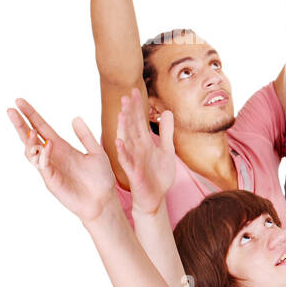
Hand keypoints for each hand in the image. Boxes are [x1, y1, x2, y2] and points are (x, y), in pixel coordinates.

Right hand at [8, 99, 116, 222]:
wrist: (104, 201)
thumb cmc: (101, 179)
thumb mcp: (97, 152)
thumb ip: (86, 136)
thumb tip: (75, 117)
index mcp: (61, 147)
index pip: (41, 127)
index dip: (30, 114)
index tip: (19, 101)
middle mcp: (52, 156)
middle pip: (30, 137)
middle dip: (20, 124)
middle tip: (10, 109)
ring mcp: (49, 168)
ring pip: (30, 151)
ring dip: (29, 140)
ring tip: (30, 130)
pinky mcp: (51, 181)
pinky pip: (42, 165)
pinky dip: (43, 154)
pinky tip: (47, 145)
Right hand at [114, 88, 176, 214]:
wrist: (156, 197)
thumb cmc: (158, 174)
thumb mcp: (167, 150)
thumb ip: (166, 132)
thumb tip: (167, 112)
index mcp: (144, 142)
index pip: (139, 121)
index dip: (138, 106)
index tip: (135, 90)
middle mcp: (136, 148)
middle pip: (132, 127)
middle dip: (129, 112)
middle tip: (125, 95)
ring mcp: (134, 159)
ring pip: (127, 141)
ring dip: (123, 128)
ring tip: (121, 113)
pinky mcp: (133, 172)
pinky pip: (126, 160)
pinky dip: (123, 151)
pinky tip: (118, 141)